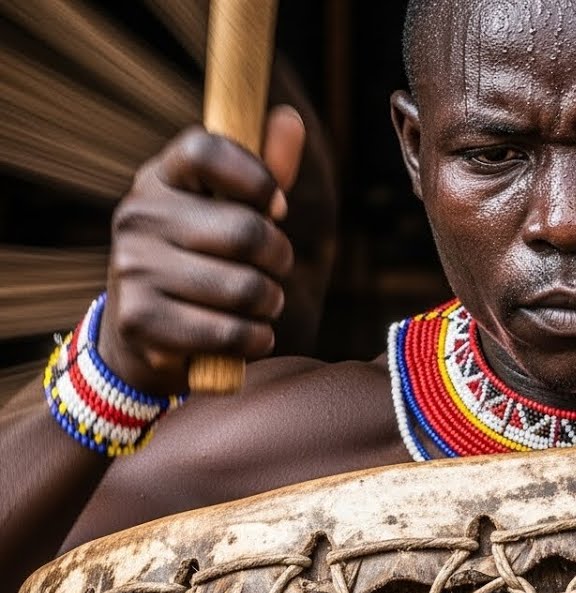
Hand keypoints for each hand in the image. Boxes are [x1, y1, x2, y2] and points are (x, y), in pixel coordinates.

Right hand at [100, 105, 305, 394]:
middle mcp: (138, 215)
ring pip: (245, 288)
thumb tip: (290, 118)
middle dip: (279, 257)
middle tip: (275, 268)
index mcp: (160, 177)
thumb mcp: (230, 208)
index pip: (206, 150)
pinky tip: (248, 334)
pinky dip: (255, 338)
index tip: (278, 205)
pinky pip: (230, 331)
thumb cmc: (203, 257)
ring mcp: (133, 267)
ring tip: (260, 302)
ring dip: (270, 302)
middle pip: (246, 231)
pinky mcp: (141, 320)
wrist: (145, 332)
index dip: (257, 178)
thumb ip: (264, 169)